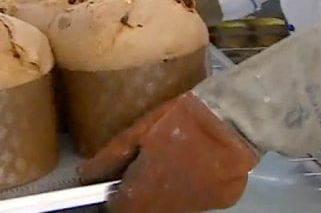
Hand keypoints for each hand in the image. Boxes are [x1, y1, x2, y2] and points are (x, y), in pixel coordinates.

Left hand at [78, 91, 258, 212]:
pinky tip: (193, 166)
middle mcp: (172, 204)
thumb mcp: (140, 130)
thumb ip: (111, 157)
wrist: (234, 117)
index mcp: (149, 186)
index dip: (114, 200)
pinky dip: (190, 187)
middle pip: (147, 210)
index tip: (111, 188)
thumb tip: (85, 175)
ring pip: (172, 206)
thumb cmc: (182, 118)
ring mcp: (199, 206)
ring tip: (169, 163)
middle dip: (139, 195)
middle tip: (143, 169)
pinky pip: (197, 199)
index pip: (121, 208)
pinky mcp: (223, 201)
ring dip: (164, 192)